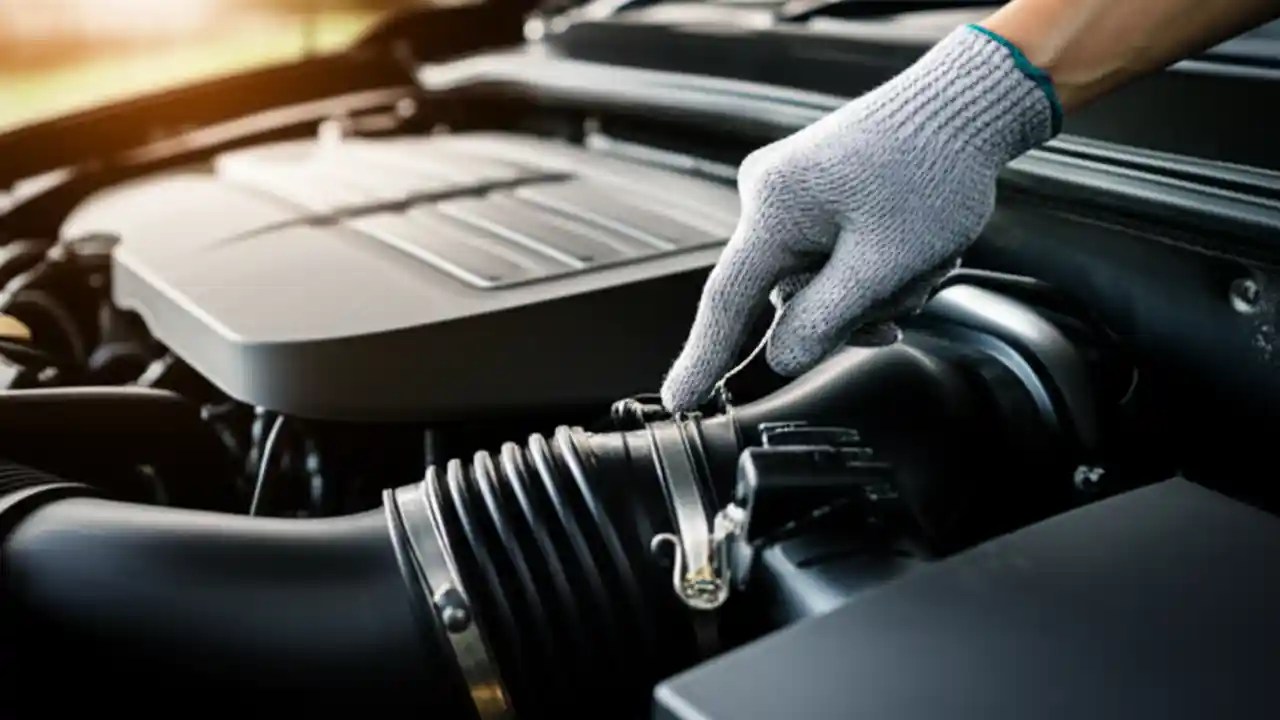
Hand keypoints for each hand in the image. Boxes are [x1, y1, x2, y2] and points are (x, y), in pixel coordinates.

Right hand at [660, 23, 1058, 411]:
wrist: (963, 105)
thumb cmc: (932, 171)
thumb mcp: (883, 261)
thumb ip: (825, 319)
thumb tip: (781, 362)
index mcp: (775, 206)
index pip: (727, 300)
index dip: (704, 358)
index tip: (680, 400)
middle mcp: (769, 195)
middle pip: (788, 297)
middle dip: (849, 312)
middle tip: (902, 297)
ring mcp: (791, 193)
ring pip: (817, 282)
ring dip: (871, 289)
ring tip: (920, 259)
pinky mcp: (814, 194)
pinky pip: (829, 257)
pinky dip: (870, 268)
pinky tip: (909, 250)